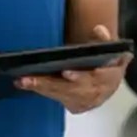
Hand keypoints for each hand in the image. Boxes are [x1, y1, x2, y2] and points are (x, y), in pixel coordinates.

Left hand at [15, 25, 131, 113]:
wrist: (109, 79)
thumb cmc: (107, 61)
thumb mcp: (111, 47)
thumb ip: (104, 39)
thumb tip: (98, 29)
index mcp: (112, 77)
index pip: (97, 79)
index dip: (81, 77)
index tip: (66, 73)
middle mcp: (100, 93)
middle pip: (73, 90)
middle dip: (51, 84)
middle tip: (31, 78)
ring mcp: (88, 102)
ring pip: (63, 95)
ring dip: (43, 88)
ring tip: (24, 81)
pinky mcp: (77, 106)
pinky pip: (59, 99)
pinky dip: (43, 92)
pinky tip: (28, 85)